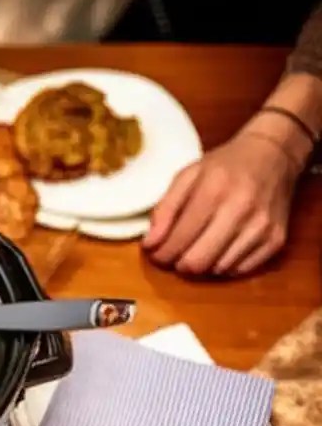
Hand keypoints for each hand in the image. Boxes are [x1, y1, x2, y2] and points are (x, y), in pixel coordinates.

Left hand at [143, 128, 300, 276]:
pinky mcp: (276, 239)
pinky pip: (240, 270)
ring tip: (198, 246)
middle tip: (174, 254)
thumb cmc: (224, 166)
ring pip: (218, 270)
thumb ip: (165, 209)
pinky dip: (224, 265)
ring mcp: (262, 227)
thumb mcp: (187, 175)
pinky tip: (220, 248)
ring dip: (202, 265)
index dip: (160, 254)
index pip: (178, 241)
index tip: (155, 252)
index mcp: (213, 192)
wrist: (273, 155)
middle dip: (178, 264)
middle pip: (198, 262)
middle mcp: (240, 211)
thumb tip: (150, 244)